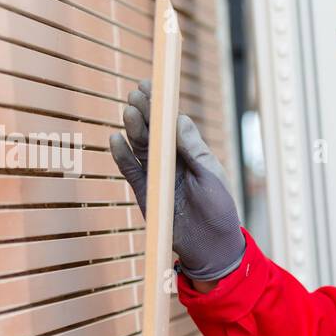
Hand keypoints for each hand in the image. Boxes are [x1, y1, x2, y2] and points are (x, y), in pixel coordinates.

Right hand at [109, 80, 246, 280]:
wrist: (212, 249)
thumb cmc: (219, 211)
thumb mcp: (212, 177)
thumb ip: (194, 150)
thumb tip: (179, 118)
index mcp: (191, 153)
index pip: (173, 124)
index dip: (162, 106)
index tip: (152, 86)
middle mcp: (171, 160)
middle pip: (153, 131)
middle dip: (145, 112)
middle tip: (137, 95)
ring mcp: (156, 175)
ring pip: (140, 147)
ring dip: (133, 129)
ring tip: (130, 112)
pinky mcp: (145, 192)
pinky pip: (130, 170)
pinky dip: (122, 156)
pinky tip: (115, 140)